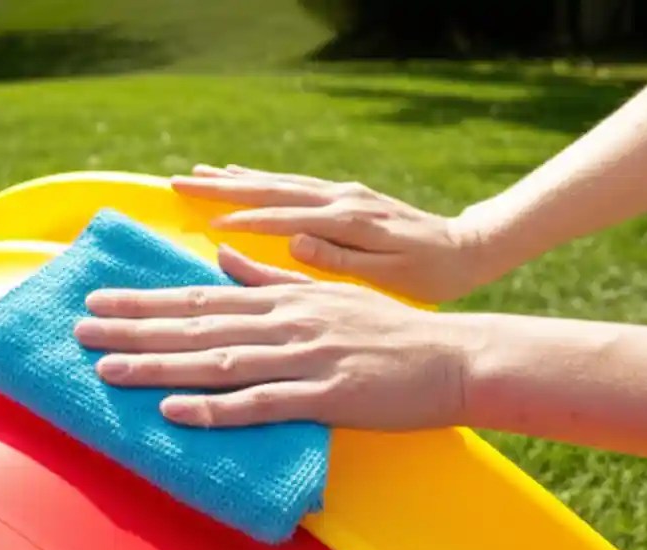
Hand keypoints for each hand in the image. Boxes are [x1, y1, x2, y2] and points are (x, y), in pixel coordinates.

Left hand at [73, 245, 473, 430]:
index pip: (199, 297)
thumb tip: (219, 255)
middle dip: (133, 328)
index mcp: (284, 298)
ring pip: (217, 361)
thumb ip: (269, 277)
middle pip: (196, 324)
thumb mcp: (326, 292)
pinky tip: (175, 410)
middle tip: (78, 330)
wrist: (455, 358)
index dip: (145, 301)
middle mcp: (286, 322)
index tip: (98, 300)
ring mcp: (305, 359)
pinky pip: (261, 404)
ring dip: (158, 365)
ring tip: (106, 368)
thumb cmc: (389, 330)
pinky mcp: (327, 397)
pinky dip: (215, 408)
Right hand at [170, 163, 490, 303]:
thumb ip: (340, 260)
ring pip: (279, 182)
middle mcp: (341, 200)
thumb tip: (296, 241)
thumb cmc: (429, 276)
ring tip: (197, 175)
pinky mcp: (346, 196)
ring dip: (235, 179)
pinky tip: (239, 177)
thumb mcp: (389, 276)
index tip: (204, 223)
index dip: (244, 219)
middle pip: (271, 189)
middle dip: (222, 187)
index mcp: (349, 222)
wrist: (468, 250)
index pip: (285, 218)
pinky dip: (262, 180)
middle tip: (178, 182)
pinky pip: (294, 185)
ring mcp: (343, 194)